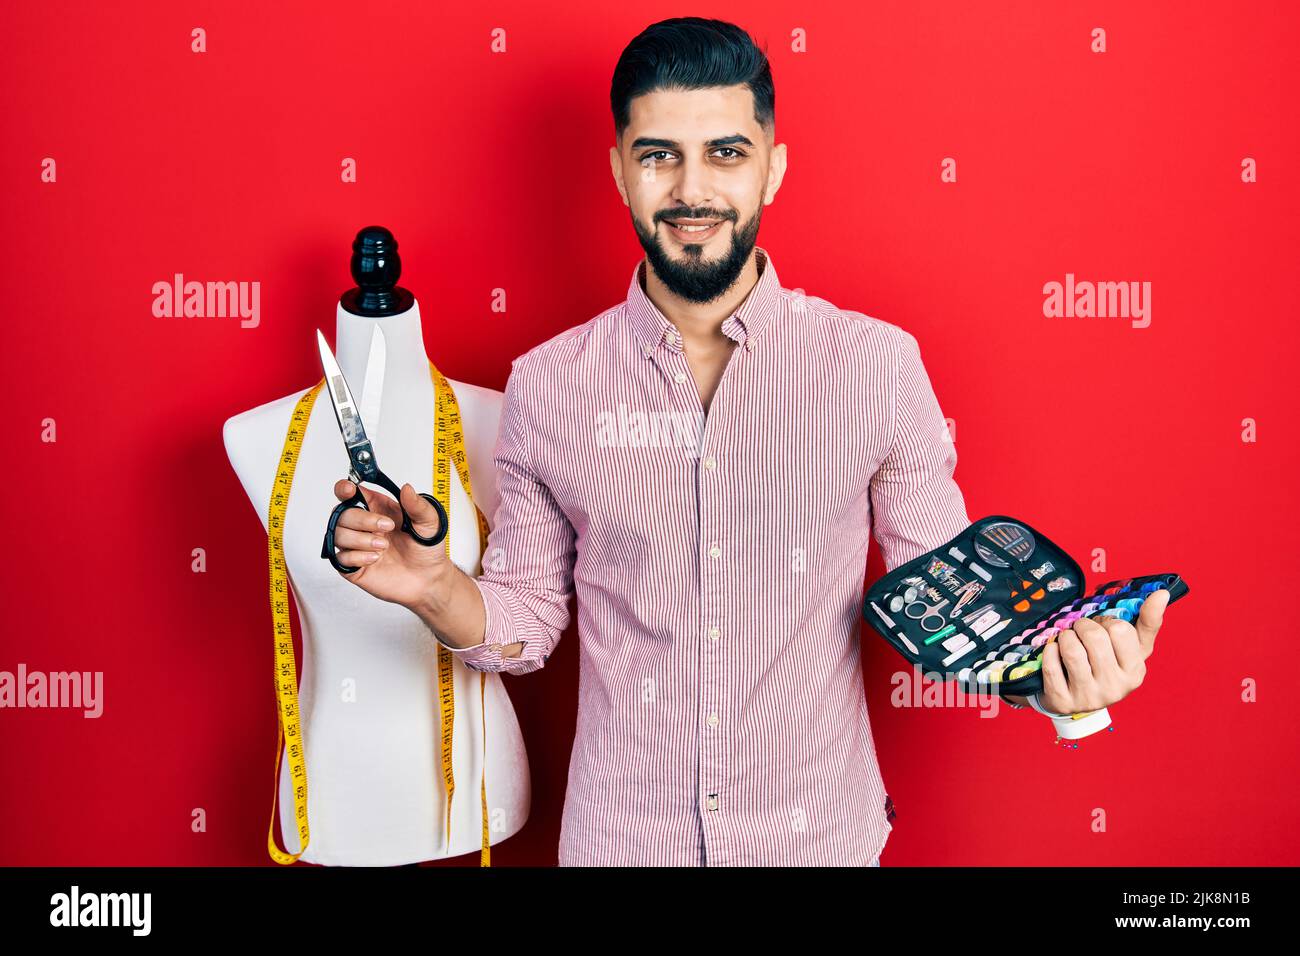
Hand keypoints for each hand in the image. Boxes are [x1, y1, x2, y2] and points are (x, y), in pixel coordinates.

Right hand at [327, 479, 448, 609]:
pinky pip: (341, 557)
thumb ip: (418, 505)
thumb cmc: (427, 549)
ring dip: (361, 539)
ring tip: (383, 546)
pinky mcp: (354, 565)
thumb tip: (407, 488)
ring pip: (338, 534)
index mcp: (378, 508)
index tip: (349, 489)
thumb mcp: (430, 522)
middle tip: (387, 527)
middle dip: (362, 519)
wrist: (428, 579)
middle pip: (342, 513)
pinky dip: (357, 556)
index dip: (344, 489)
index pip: (351, 493)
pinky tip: (375, 558)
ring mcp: (357, 545)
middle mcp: (364, 525)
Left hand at [1038, 589, 1167, 713]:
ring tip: (1069, 641)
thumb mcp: (1131, 647)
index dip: (1106, 622)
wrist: (1077, 698)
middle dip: (1082, 626)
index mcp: (1135, 672)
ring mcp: (1088, 697)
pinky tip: (1056, 655)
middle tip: (1080, 632)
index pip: (1120, 629)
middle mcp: (1115, 688)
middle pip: (1094, 637)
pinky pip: (1051, 663)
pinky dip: (1050, 651)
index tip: (1103, 628)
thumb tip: (1163, 594)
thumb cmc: (1108, 664)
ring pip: (1071, 649)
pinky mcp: (1063, 701)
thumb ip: (1148, 621)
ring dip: (1065, 637)